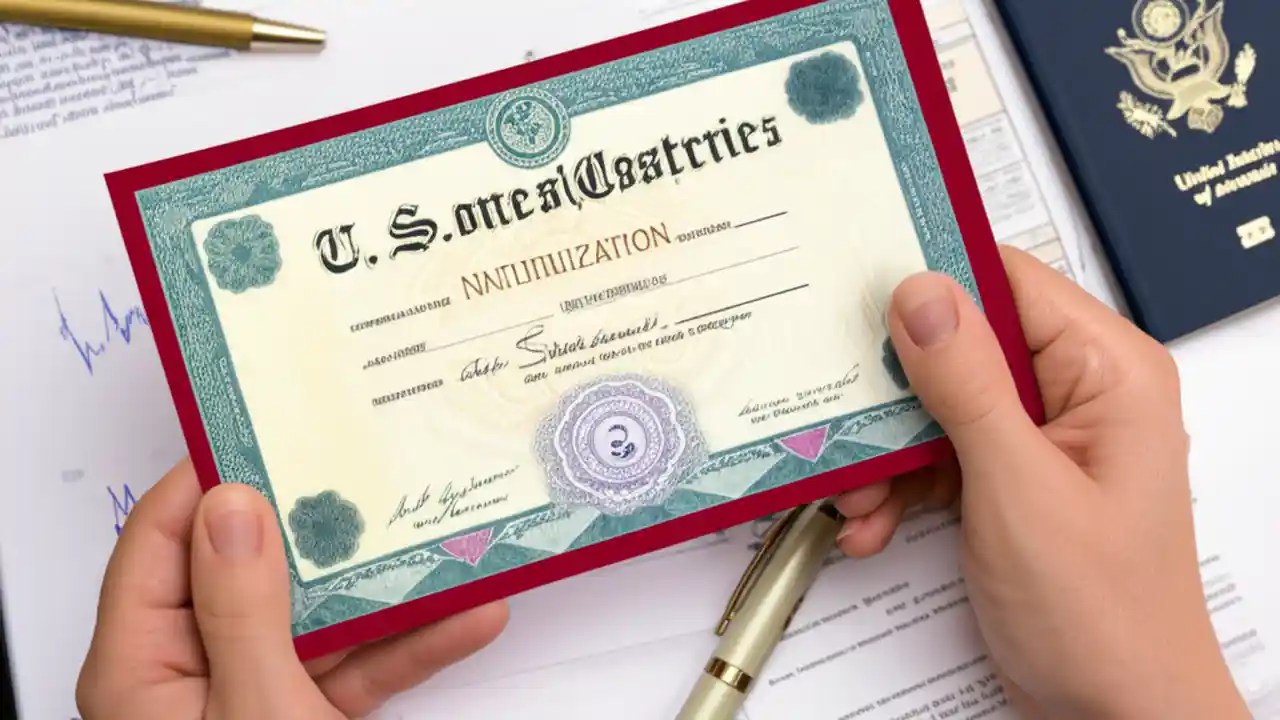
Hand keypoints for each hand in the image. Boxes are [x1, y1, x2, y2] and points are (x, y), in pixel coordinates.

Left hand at [77, 459, 506, 718]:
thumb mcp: (252, 710)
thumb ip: (240, 606)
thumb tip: (233, 506)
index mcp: (141, 665)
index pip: (167, 536)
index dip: (214, 473)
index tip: (271, 425)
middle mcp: (191, 674)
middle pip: (253, 568)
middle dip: (322, 524)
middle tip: (371, 468)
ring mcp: (253, 698)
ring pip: (319, 617)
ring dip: (388, 586)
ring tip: (437, 536)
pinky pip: (359, 668)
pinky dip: (414, 644)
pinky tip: (465, 615)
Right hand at [833, 247, 1248, 718]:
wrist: (1115, 714)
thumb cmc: (1104, 614)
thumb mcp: (1021, 489)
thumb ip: (968, 385)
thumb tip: (919, 292)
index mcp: (1106, 371)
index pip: (1007, 281)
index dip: (931, 276)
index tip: (855, 281)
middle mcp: (1076, 394)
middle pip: (962, 347)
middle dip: (893, 391)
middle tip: (842, 415)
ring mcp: (1040, 441)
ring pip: (939, 407)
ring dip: (886, 452)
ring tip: (853, 494)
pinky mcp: (1010, 483)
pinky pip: (939, 459)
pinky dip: (899, 491)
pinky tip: (872, 523)